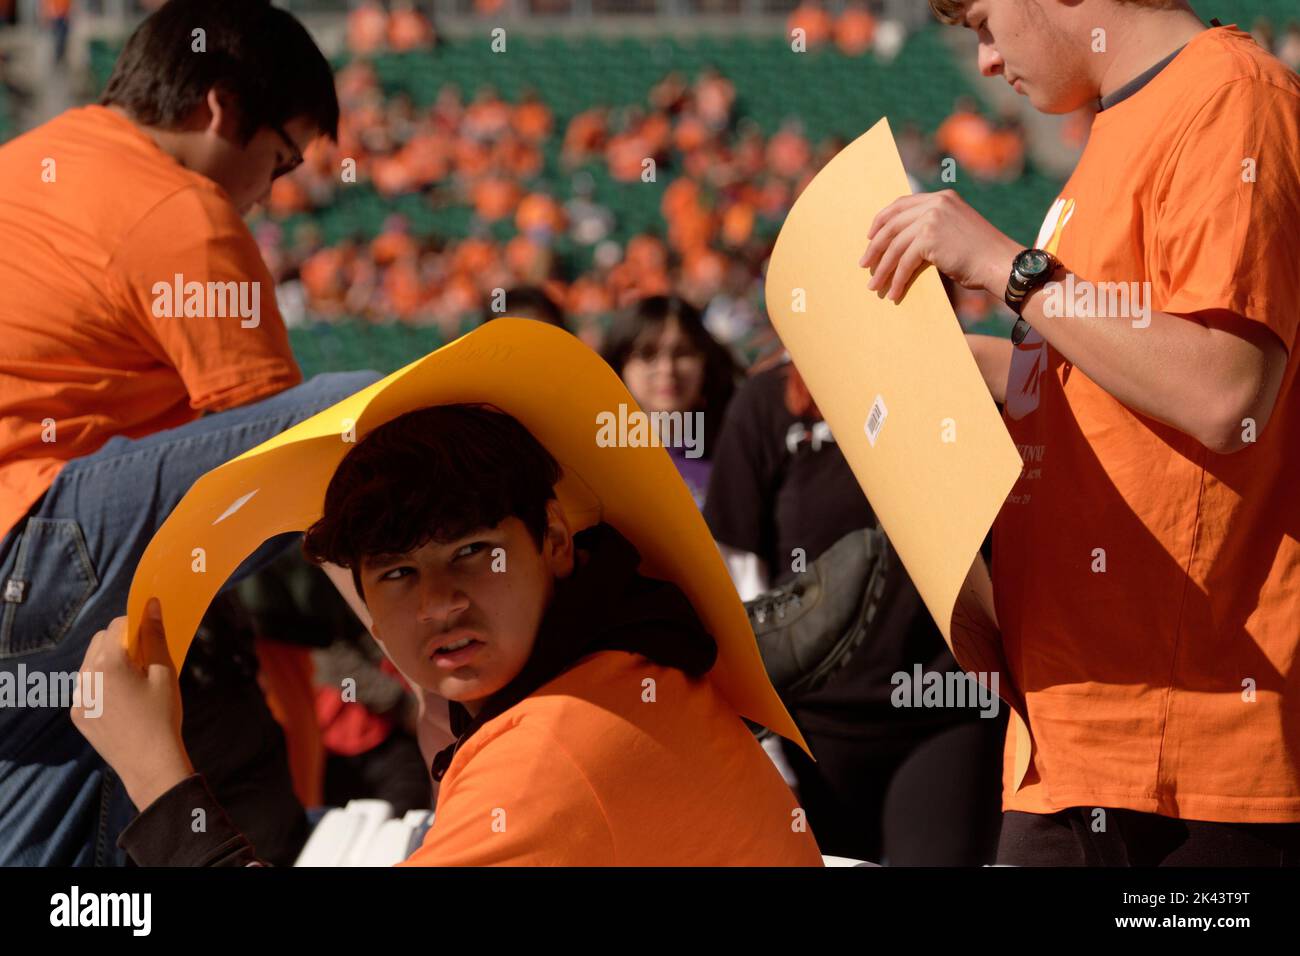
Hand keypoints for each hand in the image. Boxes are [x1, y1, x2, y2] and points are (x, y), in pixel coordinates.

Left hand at [71, 598, 194, 810]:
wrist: (149, 763)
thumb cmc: (162, 715)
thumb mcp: (164, 673)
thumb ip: (155, 637)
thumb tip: (151, 605)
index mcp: (108, 664)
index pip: (117, 625)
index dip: (137, 625)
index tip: (152, 636)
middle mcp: (85, 677)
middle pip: (100, 641)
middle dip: (121, 642)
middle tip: (145, 660)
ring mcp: (78, 697)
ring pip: (91, 663)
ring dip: (110, 662)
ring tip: (134, 683)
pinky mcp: (77, 714)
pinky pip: (87, 686)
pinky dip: (103, 684)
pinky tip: (123, 701)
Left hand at [858, 189, 1020, 302]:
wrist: (1001, 263)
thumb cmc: (981, 255)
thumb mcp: (955, 231)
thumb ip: (932, 228)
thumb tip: (903, 244)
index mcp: (941, 197)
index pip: (902, 204)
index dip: (882, 220)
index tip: (870, 236)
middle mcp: (936, 203)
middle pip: (892, 224)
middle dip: (875, 246)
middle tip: (864, 264)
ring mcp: (932, 218)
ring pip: (895, 246)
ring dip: (882, 268)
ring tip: (874, 285)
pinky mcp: (930, 238)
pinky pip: (904, 261)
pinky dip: (897, 279)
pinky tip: (894, 292)